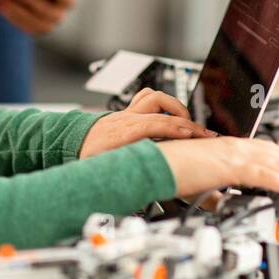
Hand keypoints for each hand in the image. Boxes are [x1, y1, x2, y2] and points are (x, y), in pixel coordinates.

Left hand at [79, 87, 214, 158]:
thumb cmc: (88, 154)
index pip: (154, 124)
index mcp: (123, 132)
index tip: (192, 136)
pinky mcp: (131, 110)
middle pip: (162, 111)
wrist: (73, 139)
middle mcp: (128, 118)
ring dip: (175, 106)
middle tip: (204, 134)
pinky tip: (171, 114)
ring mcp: (129, 112)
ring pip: (156, 96)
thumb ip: (126, 169)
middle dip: (187, 121)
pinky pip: (149, 96)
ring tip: (188, 121)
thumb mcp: (106, 166)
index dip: (175, 129)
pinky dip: (163, 102)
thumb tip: (144, 182)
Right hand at [155, 136, 278, 200]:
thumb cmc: (170, 172)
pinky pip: (268, 175)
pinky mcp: (232, 166)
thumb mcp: (198, 184)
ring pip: (276, 163)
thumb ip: (214, 193)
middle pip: (276, 154)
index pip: (264, 151)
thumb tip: (220, 205)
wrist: (155, 167)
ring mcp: (234, 155)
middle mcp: (233, 148)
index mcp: (226, 149)